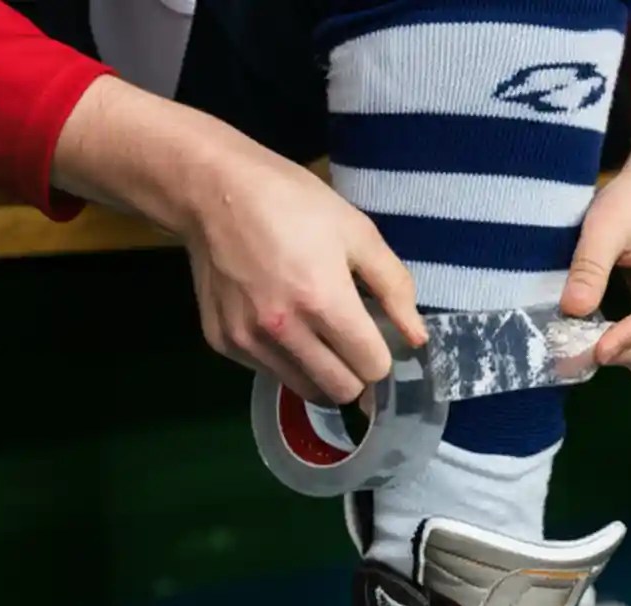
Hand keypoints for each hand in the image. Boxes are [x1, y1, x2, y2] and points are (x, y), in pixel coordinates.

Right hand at [185, 153, 427, 403]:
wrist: (212, 190)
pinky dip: (286, 360)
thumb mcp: (358, 233)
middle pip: (341, 390)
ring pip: (305, 389)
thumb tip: (418, 338)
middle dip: (356, 372)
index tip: (377, 338)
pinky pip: (270, 372)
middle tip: (352, 344)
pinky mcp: (221, 342)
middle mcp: (284, 330)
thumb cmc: (293, 204)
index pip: (372, 367)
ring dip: (322, 373)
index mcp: (323, 301)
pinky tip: (283, 324)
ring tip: (319, 336)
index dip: (383, 356)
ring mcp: (248, 340)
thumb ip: (395, 288)